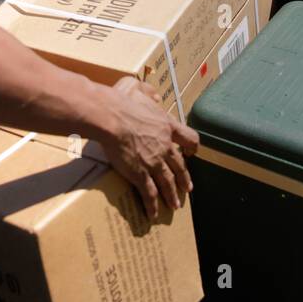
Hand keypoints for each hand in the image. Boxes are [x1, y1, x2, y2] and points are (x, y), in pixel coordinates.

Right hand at [96, 76, 199, 219]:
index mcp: (166, 126)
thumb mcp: (136, 88)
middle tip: (187, 189)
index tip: (192, 153)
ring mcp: (154, 162)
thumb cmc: (120, 101)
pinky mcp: (140, 174)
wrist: (110, 118)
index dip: (192, 147)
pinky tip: (153, 213)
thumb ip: (147, 92)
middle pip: (180, 166)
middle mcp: (164, 146)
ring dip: (172, 195)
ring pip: (168, 183)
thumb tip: (155, 96)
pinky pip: (149, 193)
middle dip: (184, 179)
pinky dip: (153, 204)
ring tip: (175, 206)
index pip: (189, 138)